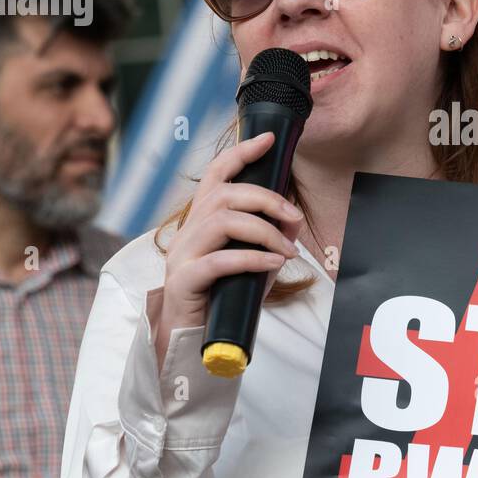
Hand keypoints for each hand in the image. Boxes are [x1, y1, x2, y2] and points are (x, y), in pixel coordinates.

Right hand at [155, 131, 304, 366]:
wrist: (192, 338)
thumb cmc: (223, 295)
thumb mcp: (255, 261)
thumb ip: (272, 238)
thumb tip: (294, 218)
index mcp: (202, 220)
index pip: (216, 174)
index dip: (240, 153)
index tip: (267, 139)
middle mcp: (188, 231)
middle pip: (224, 194)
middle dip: (266, 199)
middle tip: (294, 217)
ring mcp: (183, 255)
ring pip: (222, 222)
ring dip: (263, 232)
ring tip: (286, 250)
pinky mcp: (184, 281)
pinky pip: (219, 261)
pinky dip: (252, 259)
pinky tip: (274, 265)